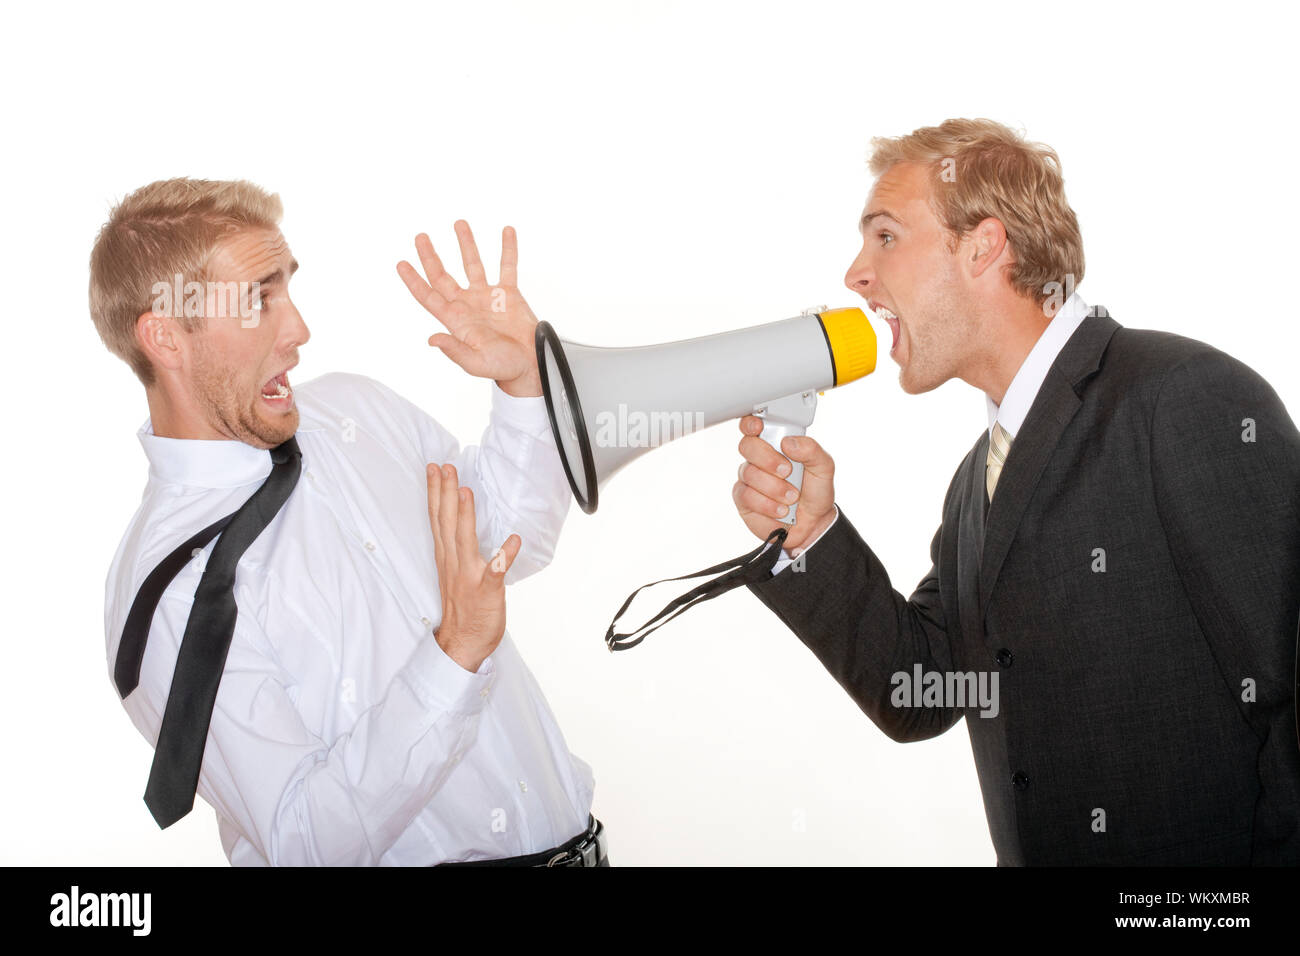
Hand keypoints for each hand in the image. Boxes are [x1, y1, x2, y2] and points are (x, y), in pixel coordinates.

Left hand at [397, 221, 542, 396]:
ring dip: (466, 244)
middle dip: (430, 256)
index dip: (414, 280)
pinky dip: (507, 249)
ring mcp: (488, 296)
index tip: (401, 263)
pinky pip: (508, 266)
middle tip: (420, 237)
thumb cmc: (502, 367)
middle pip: (443, 275)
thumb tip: (432, 339)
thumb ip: (454, 350)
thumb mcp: (475, 362)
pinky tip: (507, 231)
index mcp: (456, 320)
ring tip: (459, 224)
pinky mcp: (509, 293)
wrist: (530, 365)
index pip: (429, 296)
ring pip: (473, 264)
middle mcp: (468, 304)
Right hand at [426, 462, 522, 672]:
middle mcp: (454, 563)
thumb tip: (461, 521)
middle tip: (446, 466)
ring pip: (465, 541)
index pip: (438, 519)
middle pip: (446, 523)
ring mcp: (469, 576)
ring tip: (466, 491)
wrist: (462, 644)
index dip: (436, 493)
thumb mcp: (454, 571)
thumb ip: (458, 546)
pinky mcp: (486, 590)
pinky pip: (496, 571)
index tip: (434, 468)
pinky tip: (513, 541)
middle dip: (445, 494)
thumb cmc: (463, 607)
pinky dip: (503, 556)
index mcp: (447, 557)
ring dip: (465, 516)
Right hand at [732, 415, 835, 552]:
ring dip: (774, 488)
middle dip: (768, 459)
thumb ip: (811, 450)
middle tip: (787, 471)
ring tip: (792, 497)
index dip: (751, 423)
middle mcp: (759, 459)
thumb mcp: (824, 468)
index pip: (754, 426)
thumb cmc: (815, 492)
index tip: (759, 427)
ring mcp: (749, 479)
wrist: (813, 524)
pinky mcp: (744, 499)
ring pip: (749, 473)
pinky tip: (781, 510)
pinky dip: (767, 505)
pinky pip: (747, 496)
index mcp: (776, 444)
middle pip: (747, 446)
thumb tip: (789, 442)